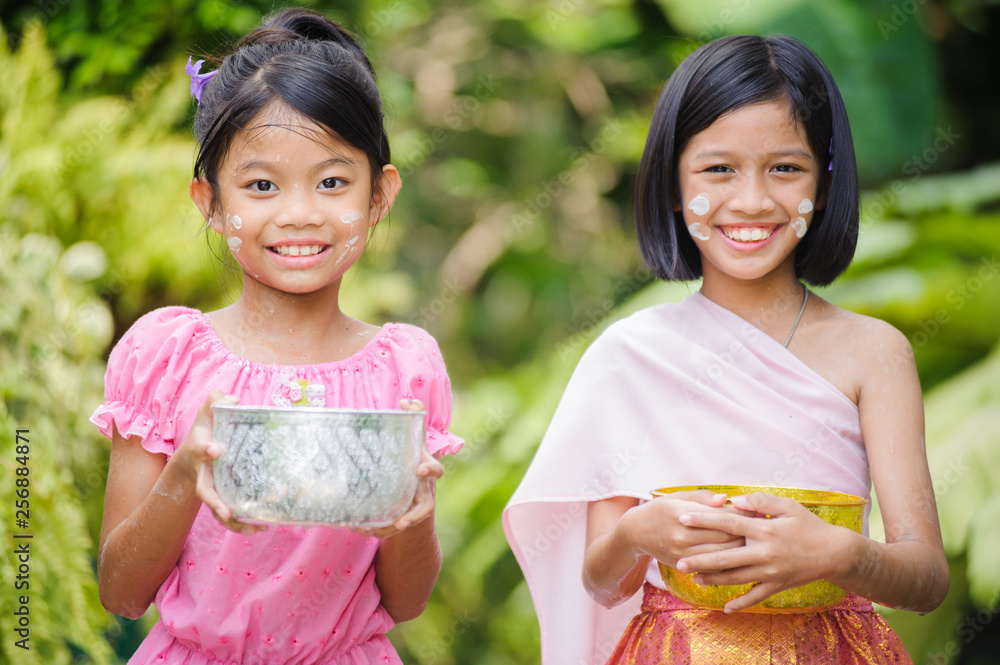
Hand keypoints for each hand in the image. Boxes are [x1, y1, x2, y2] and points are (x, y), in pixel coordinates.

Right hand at [174, 390, 266, 536]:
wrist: (189, 457)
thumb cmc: (204, 431)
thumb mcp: (207, 412)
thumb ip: (216, 401)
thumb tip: (232, 398)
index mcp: (199, 450)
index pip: (201, 449)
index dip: (207, 449)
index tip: (216, 449)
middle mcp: (203, 474)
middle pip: (205, 492)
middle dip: (215, 502)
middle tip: (226, 512)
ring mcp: (211, 490)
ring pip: (218, 512)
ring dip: (235, 522)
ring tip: (256, 527)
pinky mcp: (222, 499)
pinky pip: (230, 517)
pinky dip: (243, 525)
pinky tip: (261, 527)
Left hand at [357, 399, 442, 538]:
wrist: (415, 484)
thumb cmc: (413, 456)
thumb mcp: (414, 438)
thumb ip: (413, 417)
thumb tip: (406, 399)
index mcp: (426, 469)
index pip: (435, 470)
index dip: (430, 470)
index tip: (419, 469)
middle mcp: (422, 491)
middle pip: (425, 507)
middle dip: (414, 516)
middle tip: (401, 522)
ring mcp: (413, 507)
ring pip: (405, 523)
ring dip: (389, 528)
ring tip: (370, 530)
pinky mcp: (400, 517)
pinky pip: (390, 528)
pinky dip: (377, 529)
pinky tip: (360, 528)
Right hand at [623, 490, 745, 567]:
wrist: (635, 533)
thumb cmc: (660, 510)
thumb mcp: (676, 497)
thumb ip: (702, 497)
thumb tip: (726, 500)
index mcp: (681, 512)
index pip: (720, 515)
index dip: (742, 515)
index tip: (757, 513)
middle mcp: (681, 535)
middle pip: (724, 536)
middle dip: (746, 533)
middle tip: (763, 530)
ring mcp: (681, 553)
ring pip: (721, 555)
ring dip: (740, 550)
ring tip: (755, 545)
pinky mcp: (682, 566)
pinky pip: (711, 567)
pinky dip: (726, 564)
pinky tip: (739, 559)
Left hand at [675, 492, 848, 611]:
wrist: (835, 553)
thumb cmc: (809, 526)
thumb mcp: (788, 506)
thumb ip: (761, 501)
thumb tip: (736, 500)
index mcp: (764, 530)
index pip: (727, 523)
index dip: (703, 520)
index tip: (683, 518)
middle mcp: (764, 552)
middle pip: (724, 557)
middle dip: (699, 559)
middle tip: (678, 561)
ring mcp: (770, 572)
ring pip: (735, 578)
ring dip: (712, 579)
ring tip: (693, 578)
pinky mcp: (777, 586)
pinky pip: (755, 597)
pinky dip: (740, 603)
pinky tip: (725, 607)